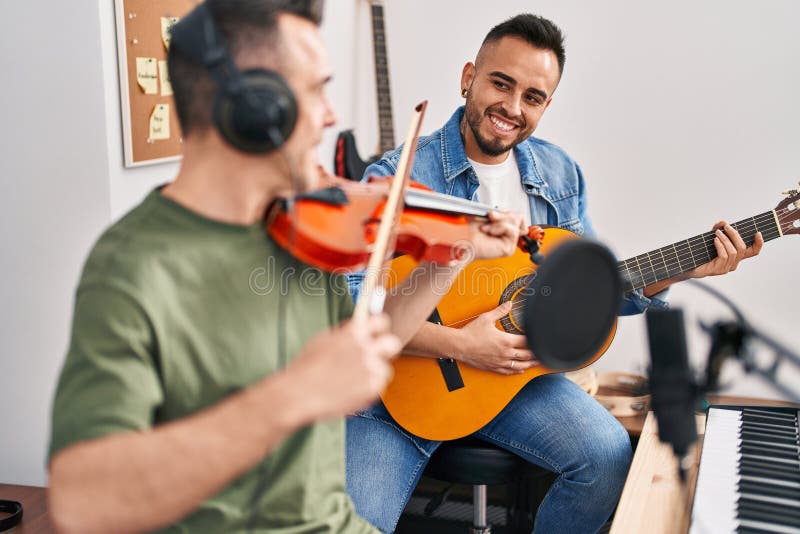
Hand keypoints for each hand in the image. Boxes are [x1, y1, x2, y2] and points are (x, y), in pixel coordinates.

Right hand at [285, 314, 401, 418]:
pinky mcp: (373, 388)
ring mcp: (371, 368)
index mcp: (354, 332)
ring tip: (354, 381)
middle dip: (385, 350)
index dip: (379, 328)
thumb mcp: (324, 339)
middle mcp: (366, 347)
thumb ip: (345, 332)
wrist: (299, 393)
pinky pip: (378, 387)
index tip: (375, 334)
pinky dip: (368, 390)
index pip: (382, 321)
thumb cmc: (306, 366)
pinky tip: (351, 391)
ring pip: (386, 369)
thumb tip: (358, 326)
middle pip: (393, 343)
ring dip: (375, 374)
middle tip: (374, 358)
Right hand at [457, 301, 537, 374]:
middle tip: (543, 353)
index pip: (526, 342)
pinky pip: (508, 371)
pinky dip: (517, 371)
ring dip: (530, 365)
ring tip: (537, 363)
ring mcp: (500, 362)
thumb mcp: (486, 318)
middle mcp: (505, 353)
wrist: (459, 346)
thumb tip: (509, 304)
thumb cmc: (471, 333)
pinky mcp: (494, 367)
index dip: (535, 340)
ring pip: (520, 365)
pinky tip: (521, 370)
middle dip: (536, 354)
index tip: (540, 339)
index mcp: (506, 341)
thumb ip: (500, 311)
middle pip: (527, 355)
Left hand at [462, 210, 525, 260]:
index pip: (518, 216)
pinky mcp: (508, 249)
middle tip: (491, 217)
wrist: (461, 238)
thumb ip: (503, 213)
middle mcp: (505, 236)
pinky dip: (500, 228)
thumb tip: (513, 213)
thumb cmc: (467, 229)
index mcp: (502, 227)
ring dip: (498, 222)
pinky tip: (490, 232)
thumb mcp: (488, 215)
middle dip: (503, 215)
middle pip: (519, 218)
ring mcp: (508, 243)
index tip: (495, 213)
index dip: (507, 212)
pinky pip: (513, 231)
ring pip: (516, 223)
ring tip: (487, 227)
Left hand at [687, 221, 763, 278]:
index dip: (759, 243)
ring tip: (717, 233)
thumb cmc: (703, 252)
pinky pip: (724, 256)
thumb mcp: (712, 238)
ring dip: (726, 239)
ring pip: (733, 252)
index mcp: (736, 256)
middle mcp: (734, 263)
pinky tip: (715, 240)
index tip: (757, 232)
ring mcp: (727, 268)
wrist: (689, 265)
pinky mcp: (718, 270)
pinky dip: (720, 246)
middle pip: (742, 248)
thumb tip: (724, 222)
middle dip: (735, 235)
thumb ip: (719, 229)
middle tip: (726, 227)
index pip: (753, 252)